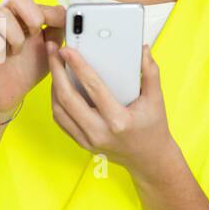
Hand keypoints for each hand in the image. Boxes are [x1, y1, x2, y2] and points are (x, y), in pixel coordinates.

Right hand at [0, 0, 66, 115]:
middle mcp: (2, 16)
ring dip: (17, 38)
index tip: (55, 27)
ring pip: (2, 16)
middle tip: (35, 35)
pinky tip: (2, 58)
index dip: (46, 10)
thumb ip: (59, 28)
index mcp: (20, 13)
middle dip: (31, 16)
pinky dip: (0, 50)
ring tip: (17, 52)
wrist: (10, 92)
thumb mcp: (51, 47)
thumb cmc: (29, 66)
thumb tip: (65, 11)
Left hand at [46, 40, 175, 173]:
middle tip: (53, 52)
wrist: (149, 159)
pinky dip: (56, 101)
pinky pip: (61, 120)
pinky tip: (58, 86)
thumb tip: (143, 50)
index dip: (77, 66)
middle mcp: (99, 132)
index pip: (92, 87)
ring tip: (54, 66)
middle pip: (67, 98)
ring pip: (59, 110)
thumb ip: (150, 73)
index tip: (68, 50)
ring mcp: (88, 139)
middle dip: (56, 71)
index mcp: (118, 121)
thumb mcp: (156, 100)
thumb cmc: (152, 129)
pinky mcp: (82, 142)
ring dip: (53, 86)